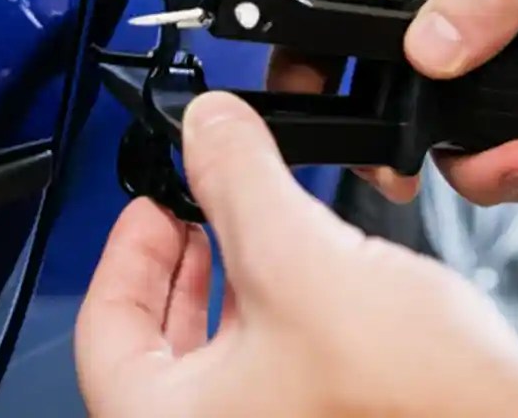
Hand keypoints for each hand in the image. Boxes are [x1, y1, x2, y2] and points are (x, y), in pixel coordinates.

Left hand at [76, 92, 517, 417]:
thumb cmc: (413, 402)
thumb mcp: (300, 259)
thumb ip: (239, 179)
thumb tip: (208, 127)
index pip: (104, 327)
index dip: (126, 249)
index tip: (155, 204)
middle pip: (161, 343)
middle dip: (186, 261)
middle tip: (200, 209)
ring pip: (222, 359)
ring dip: (237, 285)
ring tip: (256, 229)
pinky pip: (276, 375)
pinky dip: (283, 320)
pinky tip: (317, 277)